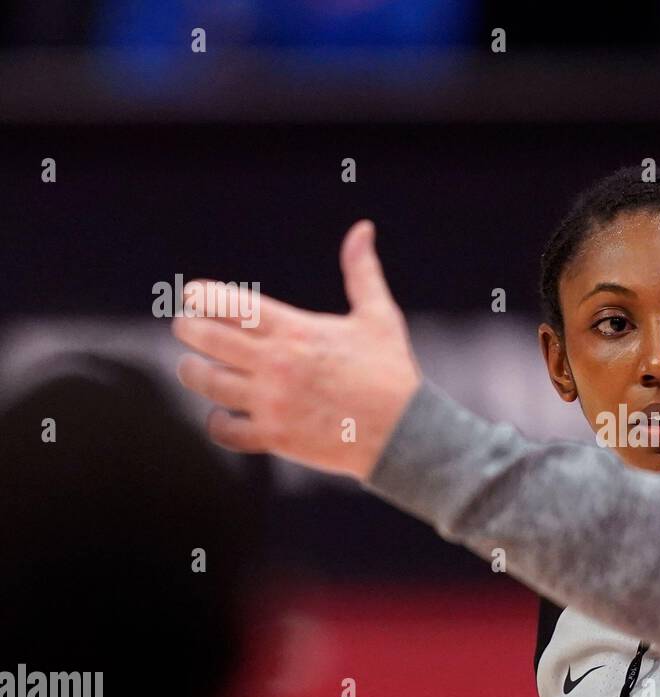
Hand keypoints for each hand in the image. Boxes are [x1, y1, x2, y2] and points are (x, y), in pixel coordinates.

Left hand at [172, 220, 421, 480]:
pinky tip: (222, 414)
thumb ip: (361, 271)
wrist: (407, 432)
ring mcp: (272, 402)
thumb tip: (363, 229)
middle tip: (185, 327)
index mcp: (296, 330)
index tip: (194, 296)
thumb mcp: (379, 316)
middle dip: (187, 328)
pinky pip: (224, 430)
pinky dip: (217, 422)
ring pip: (208, 383)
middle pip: (206, 338)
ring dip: (194, 372)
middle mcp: (277, 364)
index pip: (228, 304)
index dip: (201, 296)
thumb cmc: (393, 373)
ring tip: (194, 367)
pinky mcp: (275, 437)